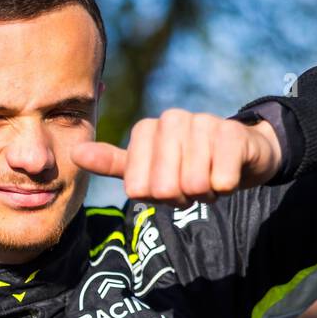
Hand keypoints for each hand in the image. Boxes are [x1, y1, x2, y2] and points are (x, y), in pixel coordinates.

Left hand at [71, 109, 281, 204]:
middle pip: (165, 189)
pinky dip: (225, 188)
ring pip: (193, 186)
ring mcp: (202, 122)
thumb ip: (112, 163)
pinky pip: (221, 180)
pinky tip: (227, 172)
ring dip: (205, 193)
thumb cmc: (188, 165)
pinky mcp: (231, 132)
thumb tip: (75, 153)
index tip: (168, 184)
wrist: (241, 155)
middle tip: (192, 184)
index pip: (138, 188)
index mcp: (146, 129)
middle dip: (181, 197)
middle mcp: (171, 119)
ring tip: (209, 177)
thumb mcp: (147, 167)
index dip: (156, 197)